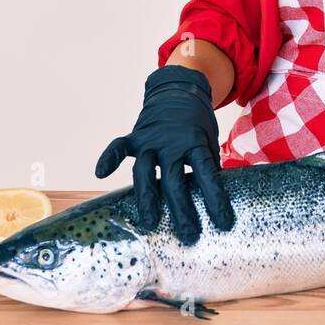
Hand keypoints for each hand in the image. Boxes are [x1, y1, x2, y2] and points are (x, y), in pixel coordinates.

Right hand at [94, 64, 234, 244]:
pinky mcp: (136, 136)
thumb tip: (215, 198)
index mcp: (196, 143)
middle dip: (182, 210)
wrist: (180, 90)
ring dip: (148, 198)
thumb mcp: (209, 140)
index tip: (223, 222)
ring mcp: (152, 140)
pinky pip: (120, 147)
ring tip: (151, 223)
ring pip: (146, 172)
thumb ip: (209, 165)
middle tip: (188, 234)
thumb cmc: (197, 124)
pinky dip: (109, 157)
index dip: (215, 199)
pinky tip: (101, 172)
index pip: (207, 174)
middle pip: (175, 180)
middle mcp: (173, 143)